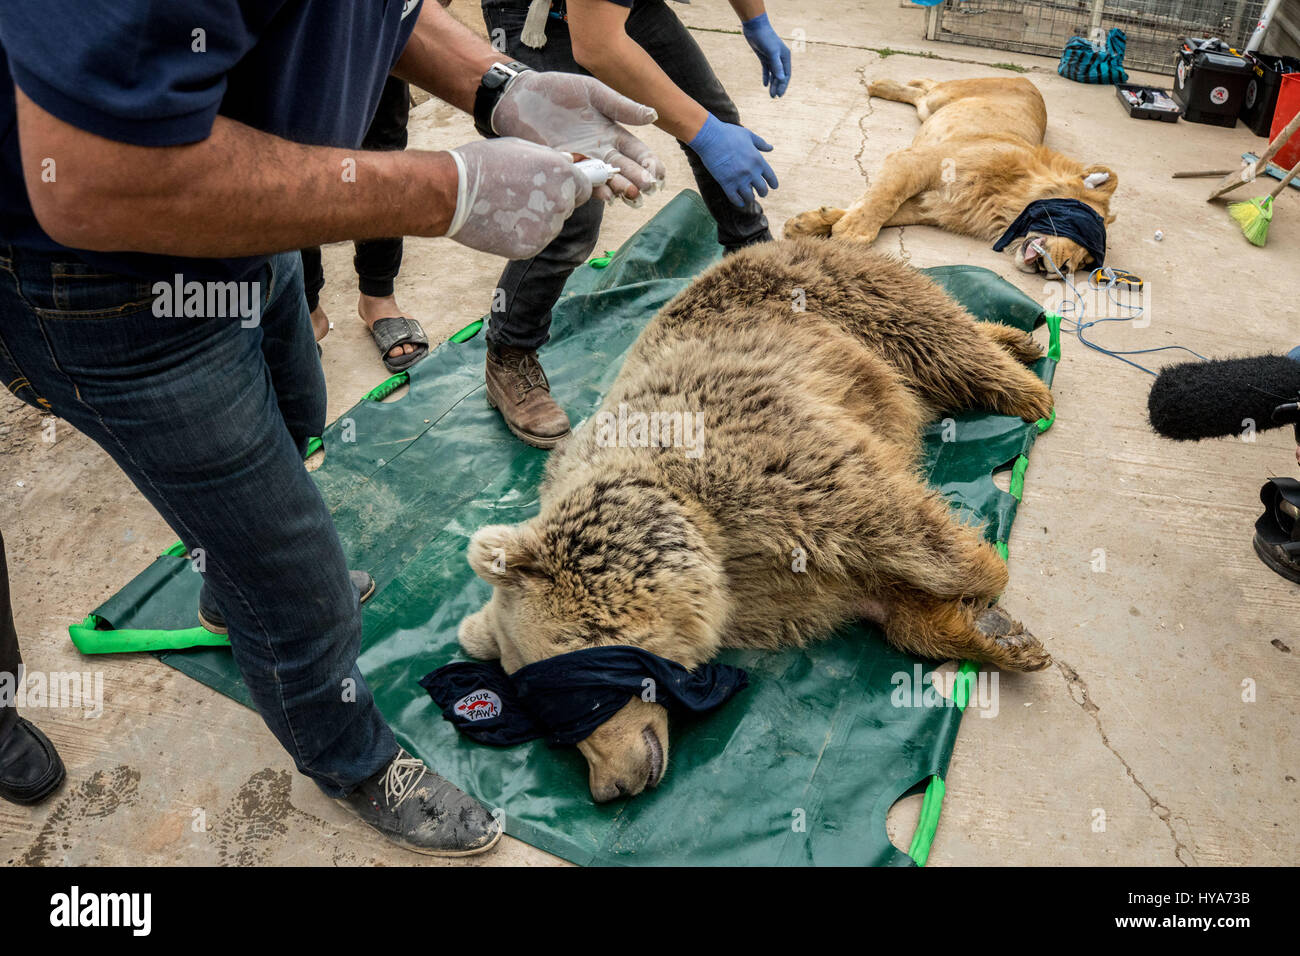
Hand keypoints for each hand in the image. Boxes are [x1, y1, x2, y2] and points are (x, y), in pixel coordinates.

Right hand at [444, 137, 592, 258]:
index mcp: (561, 173)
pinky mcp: (530, 248)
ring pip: (550, 227)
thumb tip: (567, 163)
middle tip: (520, 196)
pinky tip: (501, 223)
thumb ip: (549, 159)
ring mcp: (547, 228)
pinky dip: (522, 235)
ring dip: (536, 220)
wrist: (452, 192)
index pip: (584, 188)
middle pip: (566, 208)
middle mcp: (560, 202)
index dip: (570, 188)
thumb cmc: (483, 163)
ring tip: (506, 208)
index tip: (557, 189)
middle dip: (550, 203)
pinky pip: (534, 241)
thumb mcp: (520, 148)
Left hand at [490, 71, 666, 203]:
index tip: (658, 172)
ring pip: (607, 179)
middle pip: (625, 168)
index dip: (649, 162)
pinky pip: (583, 182)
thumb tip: (654, 115)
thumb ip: (621, 106)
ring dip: (620, 188)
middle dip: (639, 179)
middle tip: (649, 187)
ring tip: (631, 194)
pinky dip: (595, 189)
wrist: (521, 98)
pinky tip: (606, 194)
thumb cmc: (557, 90)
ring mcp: (582, 161)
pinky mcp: (564, 168)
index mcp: (611, 132)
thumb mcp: (593, 92)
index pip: (636, 151)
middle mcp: (599, 150)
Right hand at [687, 113, 777, 207]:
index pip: (771, 177)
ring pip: (749, 197)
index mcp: (758, 160)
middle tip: (761, 193)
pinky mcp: (726, 183)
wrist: (711, 137)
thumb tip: (771, 148)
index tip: (773, 187)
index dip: (773, 184)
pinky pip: (735, 199)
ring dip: (750, 198)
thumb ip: (760, 143)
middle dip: (763, 193)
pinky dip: (739, 202)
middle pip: (762, 190)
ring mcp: (738, 179)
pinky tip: (740, 202)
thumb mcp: (748, 135)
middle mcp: (751, 172)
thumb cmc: (729, 134)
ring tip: (749, 197)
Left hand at [741, 13, 790, 97]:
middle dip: (778, 86)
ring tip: (770, 94)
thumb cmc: (765, 38)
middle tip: (774, 97)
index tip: (780, 95)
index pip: (786, 74)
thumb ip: (777, 65)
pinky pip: (766, 69)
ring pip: (773, 74)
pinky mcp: (764, 57)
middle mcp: (780, 58)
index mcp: (785, 57)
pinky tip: (765, 84)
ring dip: (772, 84)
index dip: (783, 85)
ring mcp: (772, 58)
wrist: (755, 28)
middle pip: (780, 76)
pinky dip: (766, 77)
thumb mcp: (771, 52)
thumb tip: (782, 79)